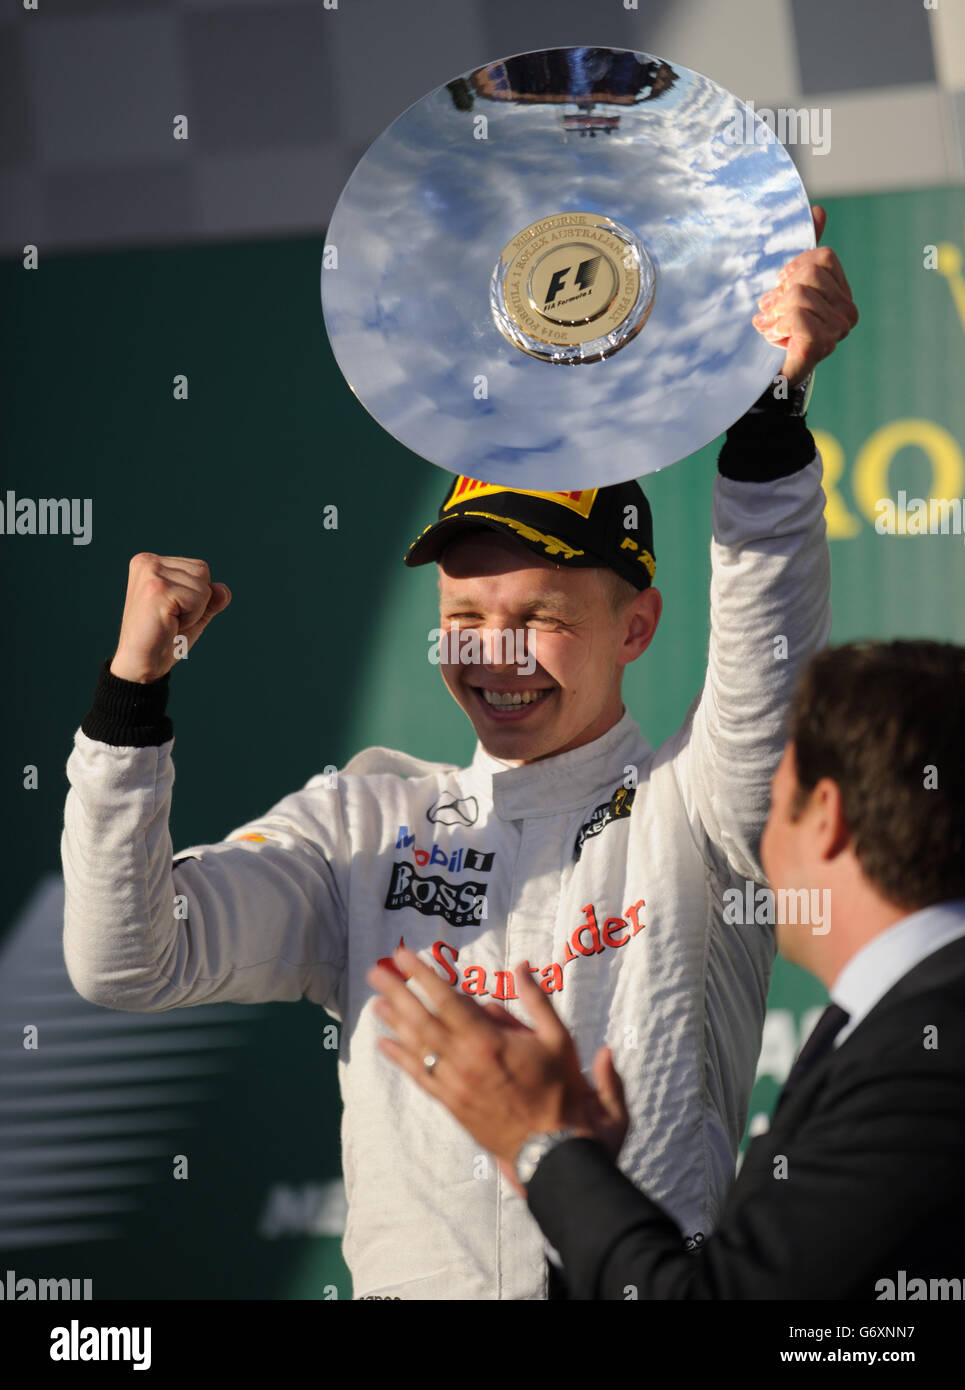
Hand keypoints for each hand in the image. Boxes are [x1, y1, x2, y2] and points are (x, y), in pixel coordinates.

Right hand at [109, 553, 230, 683]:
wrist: (142, 665)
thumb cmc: (165, 638)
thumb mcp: (194, 613)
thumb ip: (211, 598)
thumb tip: (223, 590)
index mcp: (151, 562)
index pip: (199, 568)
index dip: (197, 596)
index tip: (172, 611)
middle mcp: (148, 562)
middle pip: (203, 572)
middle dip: (197, 601)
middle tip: (172, 619)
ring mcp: (151, 574)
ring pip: (203, 586)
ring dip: (195, 611)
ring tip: (170, 621)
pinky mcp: (157, 590)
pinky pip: (199, 599)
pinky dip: (191, 618)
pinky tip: (169, 625)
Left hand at [367, 946, 629, 1177]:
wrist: (551, 1148)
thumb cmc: (559, 1089)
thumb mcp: (559, 1038)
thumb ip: (536, 1001)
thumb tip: (521, 967)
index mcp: (488, 1040)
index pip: (446, 1000)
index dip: (421, 976)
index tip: (402, 955)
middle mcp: (463, 1060)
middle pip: (421, 1019)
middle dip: (396, 993)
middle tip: (375, 972)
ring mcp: (454, 1084)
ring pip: (416, 1047)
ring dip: (393, 1022)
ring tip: (375, 1002)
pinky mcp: (451, 1103)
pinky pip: (419, 1077)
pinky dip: (400, 1059)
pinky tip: (385, 1045)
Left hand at [753, 206, 858, 387]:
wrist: (761, 381)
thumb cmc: (773, 334)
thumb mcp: (788, 289)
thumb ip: (805, 254)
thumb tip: (819, 210)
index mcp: (843, 297)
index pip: (822, 257)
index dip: (793, 269)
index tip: (778, 291)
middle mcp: (847, 314)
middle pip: (811, 272)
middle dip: (781, 291)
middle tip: (770, 314)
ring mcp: (836, 331)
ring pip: (800, 293)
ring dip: (775, 311)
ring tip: (769, 328)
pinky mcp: (820, 345)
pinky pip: (796, 314)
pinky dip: (776, 324)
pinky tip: (773, 339)